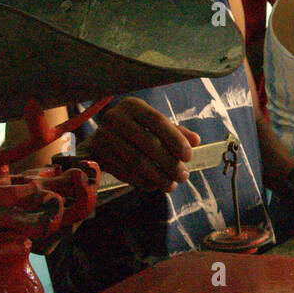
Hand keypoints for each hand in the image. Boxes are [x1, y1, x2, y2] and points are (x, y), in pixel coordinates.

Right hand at [77, 97, 199, 192]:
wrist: (99, 143)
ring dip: (158, 176)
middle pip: (149, 143)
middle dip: (169, 162)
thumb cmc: (133, 133)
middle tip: (183, 176)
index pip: (158, 121)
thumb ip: (175, 132)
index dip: (176, 139)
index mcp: (133, 106)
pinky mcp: (97, 154)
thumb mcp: (153, 128)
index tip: (189, 157)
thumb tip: (196, 140)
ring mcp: (103, 135)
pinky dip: (142, 181)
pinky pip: (125, 172)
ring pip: (137, 160)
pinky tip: (154, 186)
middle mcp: (115, 117)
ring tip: (171, 185)